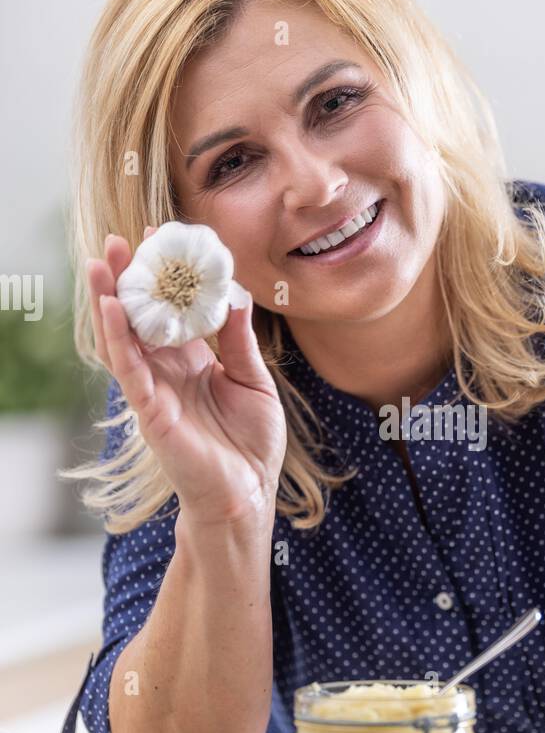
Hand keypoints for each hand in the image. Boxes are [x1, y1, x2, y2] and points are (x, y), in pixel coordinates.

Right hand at [86, 228, 287, 525]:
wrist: (248, 493)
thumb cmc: (251, 445)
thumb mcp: (256, 383)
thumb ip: (241, 343)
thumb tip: (238, 298)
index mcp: (194, 362)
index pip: (173, 311)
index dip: (167, 278)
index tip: (163, 239)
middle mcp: (168, 372)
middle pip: (140, 317)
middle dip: (128, 279)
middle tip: (119, 239)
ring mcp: (154, 390)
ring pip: (124, 337)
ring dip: (110, 299)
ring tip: (99, 261)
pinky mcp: (149, 411)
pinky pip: (129, 369)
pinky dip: (118, 337)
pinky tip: (112, 307)